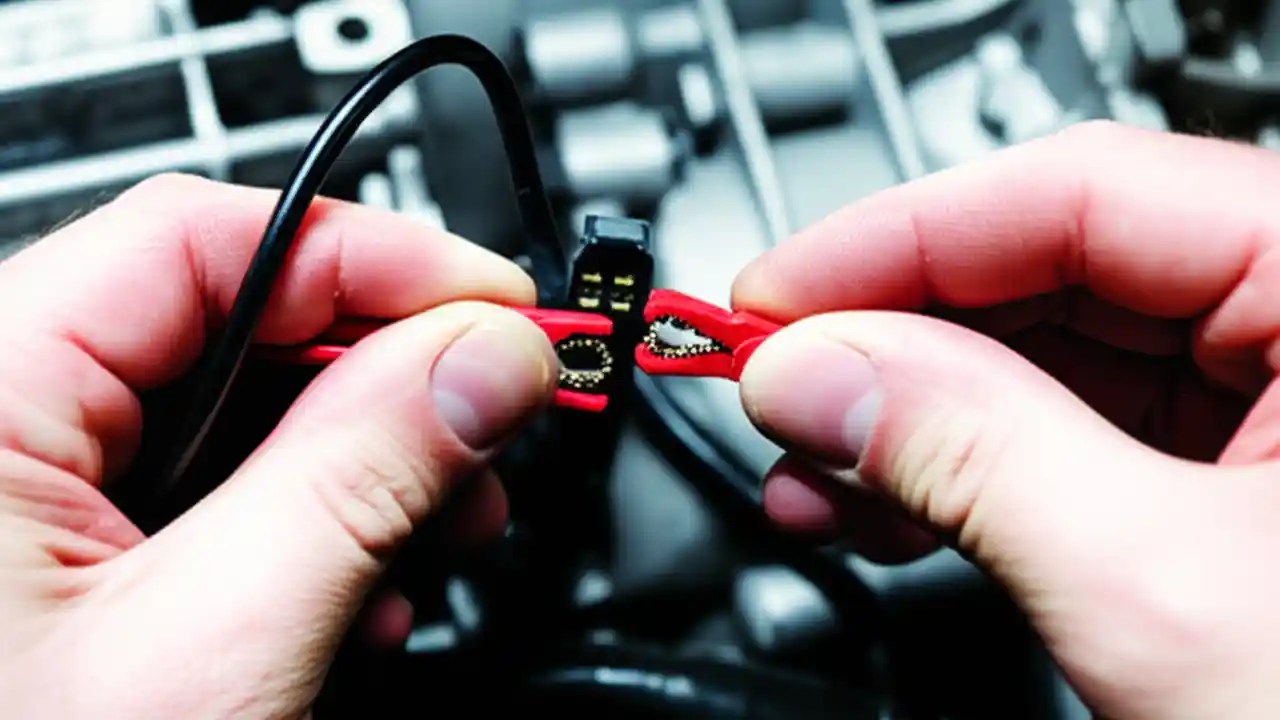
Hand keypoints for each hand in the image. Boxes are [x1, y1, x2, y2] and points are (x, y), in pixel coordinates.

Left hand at [0, 174, 555, 717]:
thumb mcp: (219, 639)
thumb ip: (366, 472)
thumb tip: (489, 356)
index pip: (214, 237)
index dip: (379, 260)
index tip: (502, 310)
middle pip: (239, 321)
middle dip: (391, 371)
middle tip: (498, 417)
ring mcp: (32, 495)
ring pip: (240, 411)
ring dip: (367, 459)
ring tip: (445, 522)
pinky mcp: (72, 559)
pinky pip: (216, 491)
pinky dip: (312, 525)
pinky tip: (361, 588)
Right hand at [731, 122, 1279, 718]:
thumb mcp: (1158, 591)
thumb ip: (968, 452)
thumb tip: (814, 369)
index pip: (1081, 195)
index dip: (898, 238)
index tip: (774, 296)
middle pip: (1052, 275)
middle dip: (889, 341)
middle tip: (775, 387)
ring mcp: (1279, 412)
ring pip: (1047, 364)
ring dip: (908, 417)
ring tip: (812, 469)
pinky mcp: (1228, 491)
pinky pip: (1067, 440)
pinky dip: (961, 472)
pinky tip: (881, 503)